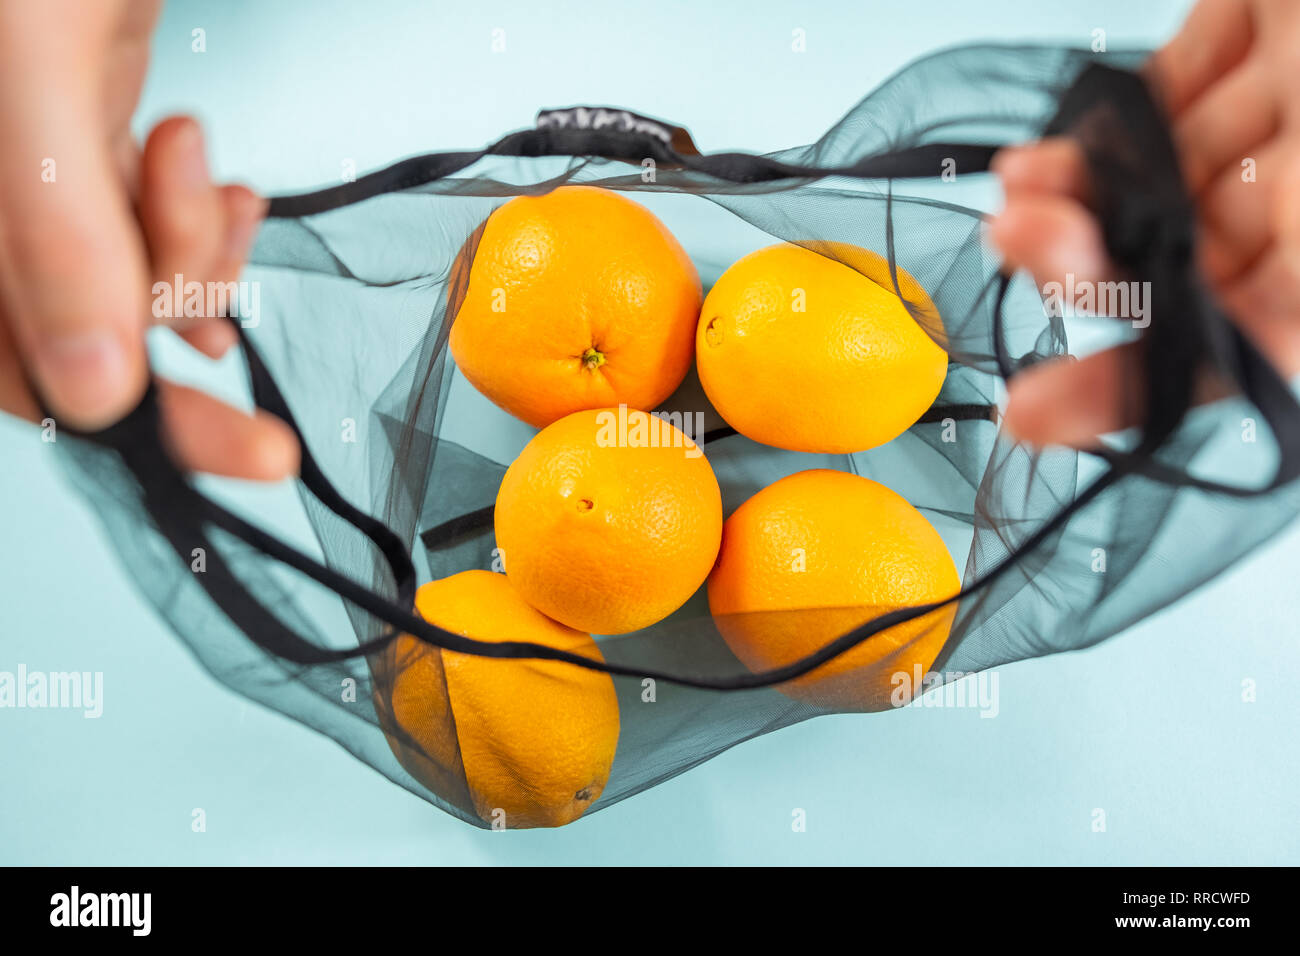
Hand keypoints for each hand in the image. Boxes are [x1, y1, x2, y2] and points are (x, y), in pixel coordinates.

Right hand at [0, 0, 296, 478]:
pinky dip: (196, 218)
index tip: (246, 457)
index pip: (14, 370)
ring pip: (120, 277)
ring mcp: (25, 165)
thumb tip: (86, 395)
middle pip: (75, 338)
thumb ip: (50, 229)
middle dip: (177, 333)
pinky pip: (139, 218)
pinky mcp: (76, 129)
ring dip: (190, 254)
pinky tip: (221, 185)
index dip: (133, 426)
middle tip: (262, 394)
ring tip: (203, 171)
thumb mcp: (27, 65)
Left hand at [991, 0, 1299, 446]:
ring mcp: (1298, 112)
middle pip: (1186, 268)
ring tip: (1019, 207)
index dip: (1140, 390)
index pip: (1244, 348)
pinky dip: (1105, 131)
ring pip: (1162, 183)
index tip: (1035, 416)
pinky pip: (1171, 94)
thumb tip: (1277, 360)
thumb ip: (1296, 290)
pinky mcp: (1269, 28)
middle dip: (1092, 275)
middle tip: (1024, 256)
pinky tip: (1042, 165)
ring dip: (1079, 203)